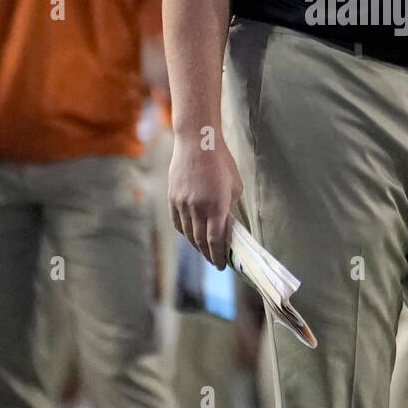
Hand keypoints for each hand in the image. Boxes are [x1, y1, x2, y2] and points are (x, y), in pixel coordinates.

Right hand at [167, 132, 241, 269]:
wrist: (197, 142)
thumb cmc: (221, 162)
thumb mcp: (234, 186)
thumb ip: (230, 208)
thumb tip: (227, 226)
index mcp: (217, 206)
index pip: (216, 241)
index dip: (218, 256)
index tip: (221, 265)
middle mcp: (198, 209)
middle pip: (201, 242)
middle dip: (208, 254)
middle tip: (214, 261)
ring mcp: (183, 204)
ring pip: (188, 234)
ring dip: (196, 245)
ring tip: (203, 250)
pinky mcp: (173, 198)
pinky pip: (177, 223)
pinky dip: (184, 232)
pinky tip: (190, 235)